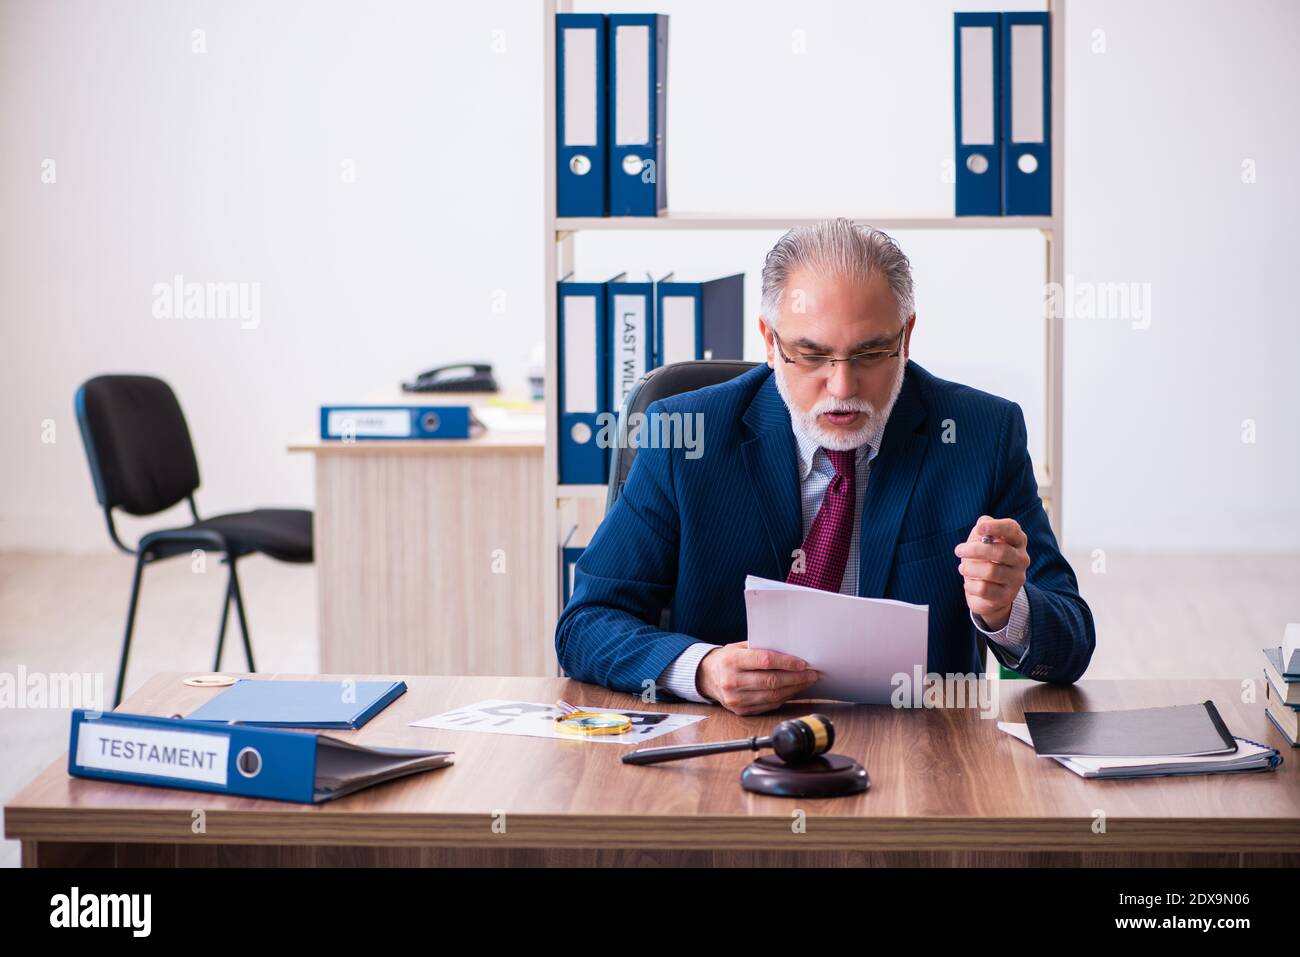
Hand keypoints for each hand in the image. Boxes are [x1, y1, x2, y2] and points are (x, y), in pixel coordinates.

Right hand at [696, 641, 820, 715]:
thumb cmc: (728, 658)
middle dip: (796, 678)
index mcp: (732, 661)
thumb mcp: (739, 646)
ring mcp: (735, 699)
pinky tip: (793, 690)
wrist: (707, 677)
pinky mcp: (741, 710)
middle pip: (772, 681)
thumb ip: (760, 648)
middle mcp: (732, 681)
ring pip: (773, 695)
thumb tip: (791, 651)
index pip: (765, 661)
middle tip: (812, 674)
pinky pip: (768, 705)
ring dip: (794, 689)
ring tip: (807, 682)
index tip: (803, 663)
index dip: (786, 662)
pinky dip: (784, 698)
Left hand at [953, 515, 1029, 630]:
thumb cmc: (985, 559)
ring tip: (962, 568)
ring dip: (970, 568)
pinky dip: (970, 585)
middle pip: (1001, 552)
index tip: (979, 528)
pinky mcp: (1007, 596)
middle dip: (975, 550)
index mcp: (1017, 541)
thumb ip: (983, 528)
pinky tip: (969, 583)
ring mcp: (1016, 579)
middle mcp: (1021, 559)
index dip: (996, 527)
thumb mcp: (982, 541)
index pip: (1013, 529)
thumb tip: (983, 522)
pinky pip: (984, 589)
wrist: (989, 593)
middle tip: (958, 550)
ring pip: (991, 571)